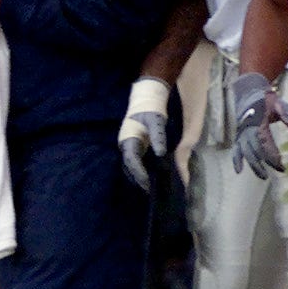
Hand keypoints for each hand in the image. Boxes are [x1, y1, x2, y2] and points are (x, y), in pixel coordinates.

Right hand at [118, 77, 170, 191]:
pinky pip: (136, 161)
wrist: (147, 98)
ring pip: (131, 165)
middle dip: (138, 179)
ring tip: (150, 187)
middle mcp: (127, 144)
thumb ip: (158, 137)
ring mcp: (130, 145)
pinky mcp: (136, 145)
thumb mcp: (156, 122)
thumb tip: (160, 153)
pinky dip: (141, 170)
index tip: (147, 182)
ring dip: (139, 176)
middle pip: (129, 166)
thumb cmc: (151, 110)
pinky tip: (150, 176)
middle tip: (150, 191)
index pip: (132, 160)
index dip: (138, 172)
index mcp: (129, 139)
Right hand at [231, 71, 287, 178]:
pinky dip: (236, 160)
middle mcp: (248, 131)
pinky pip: (236, 149)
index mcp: (259, 125)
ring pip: (246, 153)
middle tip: (279, 171)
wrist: (249, 92)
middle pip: (255, 152)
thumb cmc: (267, 100)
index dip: (273, 157)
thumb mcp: (282, 107)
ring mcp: (242, 134)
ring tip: (263, 176)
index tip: (282, 166)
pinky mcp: (239, 135)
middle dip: (266, 164)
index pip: (266, 145)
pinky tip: (239, 171)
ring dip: (253, 165)